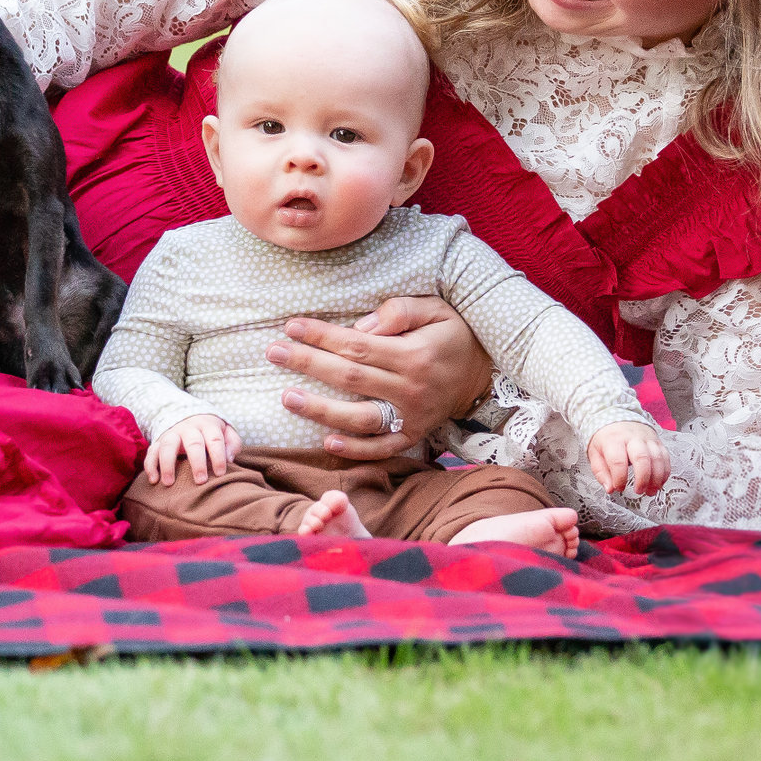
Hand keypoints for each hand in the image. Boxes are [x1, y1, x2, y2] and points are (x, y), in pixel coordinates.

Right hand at [145, 414, 238, 486]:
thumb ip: (232, 443)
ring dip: (168, 465)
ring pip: (168, 446)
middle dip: (197, 463)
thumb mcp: (226, 431)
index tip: (220, 473)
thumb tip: (229, 459)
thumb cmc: (211, 431)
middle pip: (193, 443)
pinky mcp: (158, 442)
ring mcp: (171, 434)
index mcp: (207, 426)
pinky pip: (151, 452)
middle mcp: (188, 428)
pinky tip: (153, 480)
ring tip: (169, 483)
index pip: (215, 440)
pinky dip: (150, 466)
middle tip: (200, 481)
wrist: (188, 416)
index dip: (218, 456)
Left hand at [270, 296, 495, 461]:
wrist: (487, 375)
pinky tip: (326, 443)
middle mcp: (412, 389)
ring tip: (287, 398)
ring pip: (359, 418)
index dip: (322, 336)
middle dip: (307, 364)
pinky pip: (382, 449)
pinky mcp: (414, 436)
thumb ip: (399, 312)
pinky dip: (355, 450)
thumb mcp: (436, 310)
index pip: (357, 346)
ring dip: (320, 410)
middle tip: (273, 352)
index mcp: (414, 355)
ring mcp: (412, 417)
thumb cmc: (455, 335)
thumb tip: (360, 325)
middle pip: (350, 378)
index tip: (291, 326)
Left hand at [588, 421, 668, 495]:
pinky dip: (664, 473)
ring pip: (657, 458)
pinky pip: (665, 457)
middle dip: (642, 478)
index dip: (619, 478)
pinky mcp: (657, 441)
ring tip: (650, 491)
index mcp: (613, 439)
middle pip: (642, 458)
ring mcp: (647, 438)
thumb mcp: (595, 453)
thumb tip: (610, 488)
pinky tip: (659, 483)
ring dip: (656, 479)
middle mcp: (632, 437)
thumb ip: (601, 473)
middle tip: (638, 491)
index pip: (618, 461)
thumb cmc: (607, 438)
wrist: (618, 418)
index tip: (619, 488)